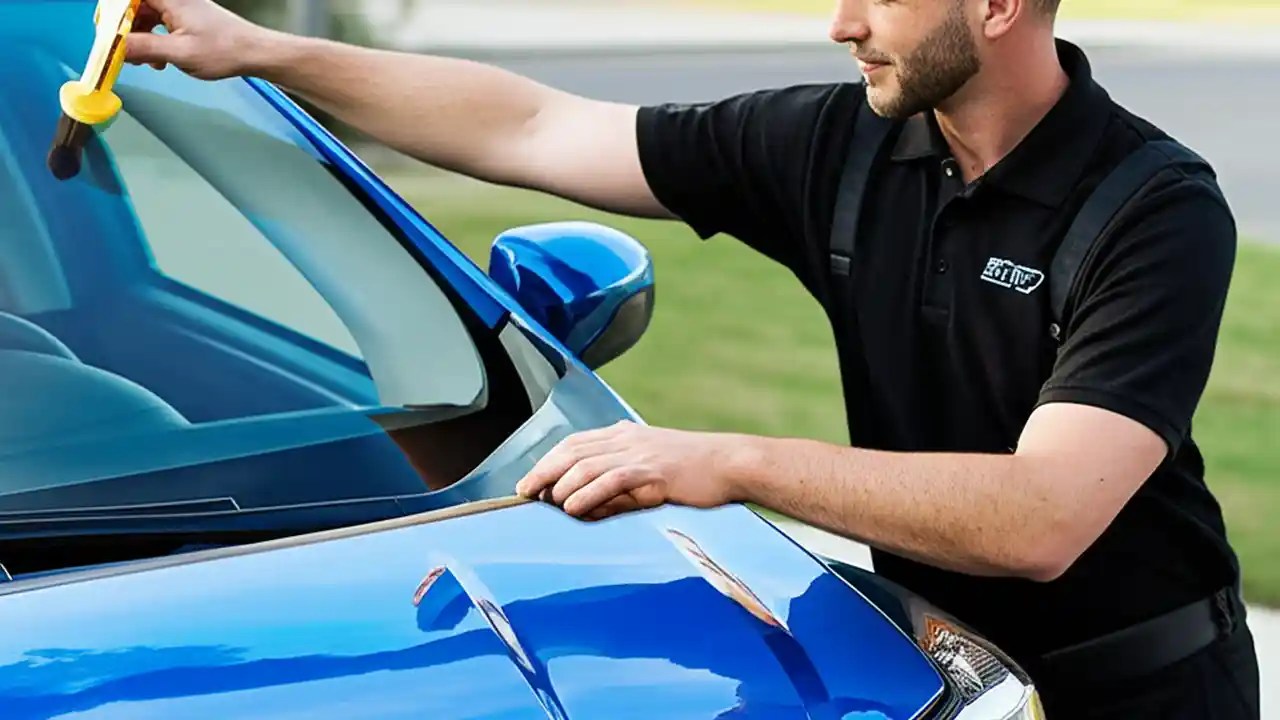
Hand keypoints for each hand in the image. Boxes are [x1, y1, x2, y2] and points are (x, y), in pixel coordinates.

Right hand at [125, 0, 273, 79]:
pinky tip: (160, 62)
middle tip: (121, 49)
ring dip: (140, 37)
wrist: (255, 53)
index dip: (113, 11)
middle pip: (136, 5)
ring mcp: (182, 7)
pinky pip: (161, 23)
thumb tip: (115, 47)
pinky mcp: (189, 19)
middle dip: (125, 27)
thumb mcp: (180, 53)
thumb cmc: (224, 50)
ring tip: (144, 61)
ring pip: (147, 16)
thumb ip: (145, 47)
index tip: (106, 29)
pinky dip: (155, 40)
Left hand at [514, 421, 750, 520]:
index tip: (528, 482)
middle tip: (523, 493)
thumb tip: (586, 505)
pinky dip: (587, 494)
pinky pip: (612, 481)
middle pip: (572, 451)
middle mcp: (627, 440)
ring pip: (587, 465)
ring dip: (560, 485)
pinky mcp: (654, 472)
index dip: (547, 461)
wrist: (731, 463)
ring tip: (545, 503)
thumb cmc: (693, 471)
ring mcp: (640, 454)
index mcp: (624, 435)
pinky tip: (572, 508)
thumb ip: (619, 481)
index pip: (574, 443)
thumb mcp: (651, 467)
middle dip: (543, 472)